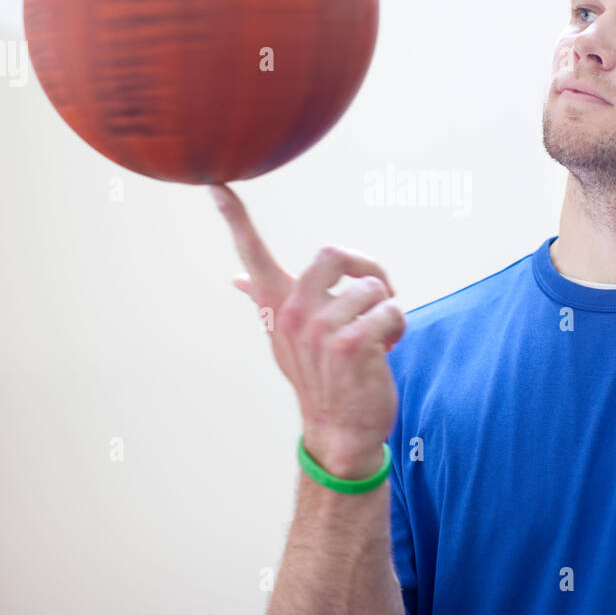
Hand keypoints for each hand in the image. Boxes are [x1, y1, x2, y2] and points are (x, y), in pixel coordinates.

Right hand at [209, 184, 405, 478]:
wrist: (340, 429)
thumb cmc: (321, 378)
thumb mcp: (287, 339)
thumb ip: (266, 302)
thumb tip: (238, 278)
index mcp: (277, 305)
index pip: (251, 254)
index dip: (234, 218)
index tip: (217, 185)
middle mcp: (293, 313)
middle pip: (333, 253)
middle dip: (367, 270)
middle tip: (376, 296)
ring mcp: (319, 329)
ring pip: (371, 288)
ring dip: (388, 310)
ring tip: (380, 336)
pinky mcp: (350, 344)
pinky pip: (389, 310)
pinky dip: (398, 326)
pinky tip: (388, 348)